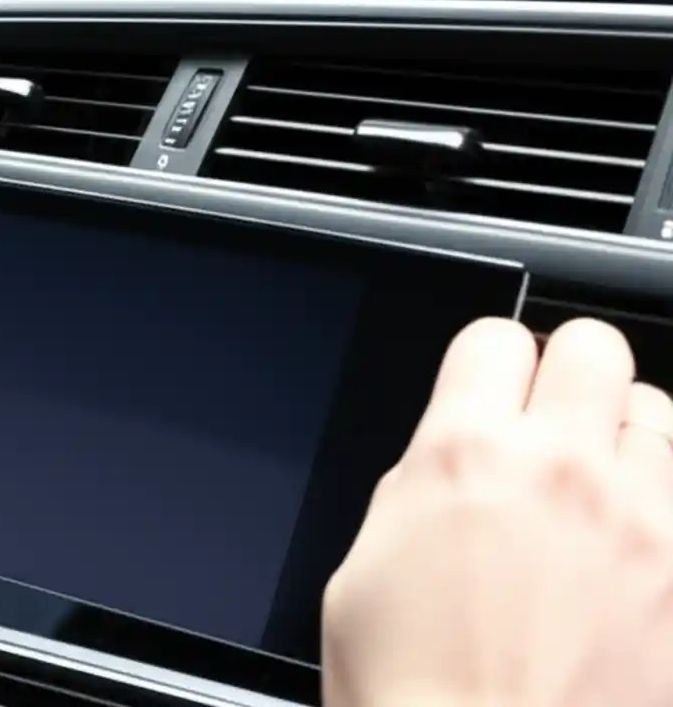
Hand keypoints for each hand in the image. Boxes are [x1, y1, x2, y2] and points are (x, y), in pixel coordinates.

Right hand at [322, 317, 672, 706]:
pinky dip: (658, 505)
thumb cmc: (408, 692)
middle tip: (547, 421)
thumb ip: (420, 487)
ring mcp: (638, 521)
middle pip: (593, 346)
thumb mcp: (365, 566)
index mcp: (460, 456)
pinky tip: (626, 549)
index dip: (486, 362)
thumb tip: (450, 457)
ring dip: (622, 437)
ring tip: (595, 489)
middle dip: (565, 373)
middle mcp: (557, 470)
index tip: (488, 388)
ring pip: (657, 411)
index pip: (494, 337)